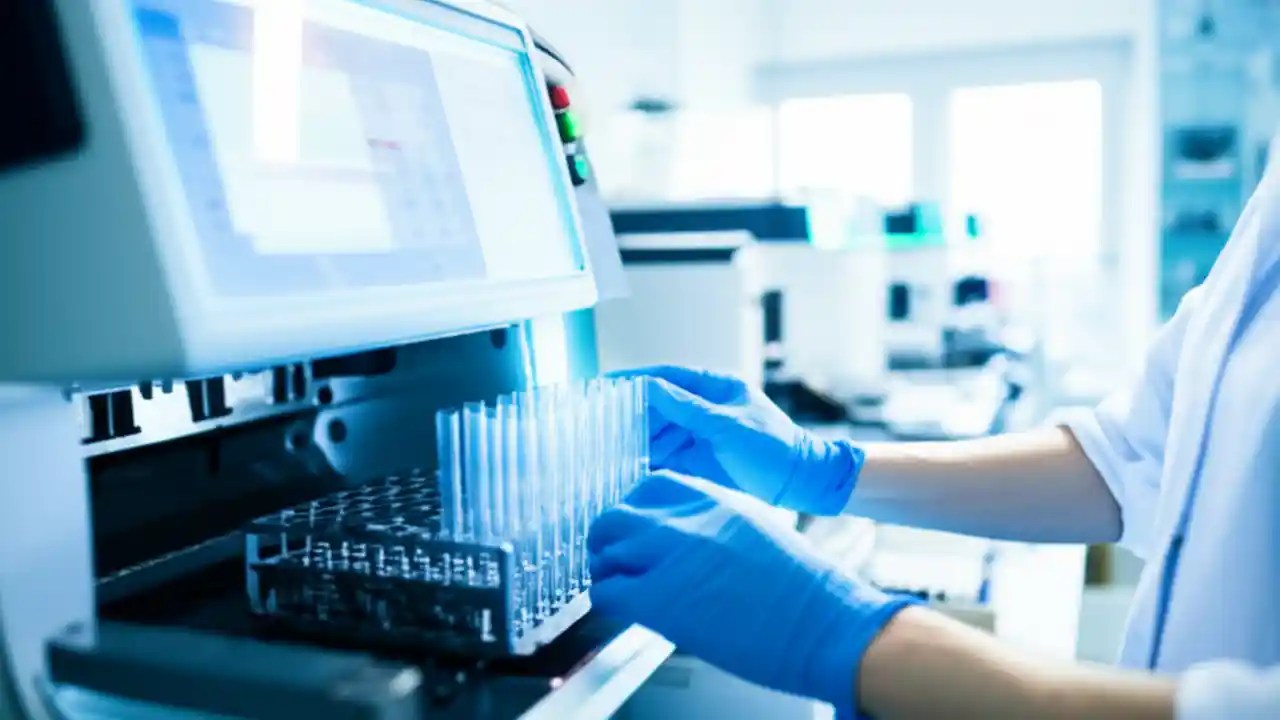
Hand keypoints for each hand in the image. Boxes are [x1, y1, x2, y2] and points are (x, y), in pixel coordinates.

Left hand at [588, 471, 913, 713]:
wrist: (821, 620)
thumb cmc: (801, 585)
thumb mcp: (756, 528)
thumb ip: (715, 521)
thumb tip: (687, 537)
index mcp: (711, 497)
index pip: (648, 487)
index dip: (634, 511)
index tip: (632, 529)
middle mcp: (684, 519)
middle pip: (617, 514)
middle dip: (609, 538)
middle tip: (613, 558)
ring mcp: (667, 554)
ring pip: (605, 550)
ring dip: (607, 570)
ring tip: (619, 586)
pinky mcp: (658, 598)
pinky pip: (607, 591)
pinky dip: (608, 599)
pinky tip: (624, 608)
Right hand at [623, 365, 863, 514]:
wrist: (802, 484)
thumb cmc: (773, 447)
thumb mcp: (726, 425)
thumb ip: (686, 408)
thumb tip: (648, 387)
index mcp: (713, 388)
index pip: (665, 378)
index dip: (633, 380)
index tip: (603, 384)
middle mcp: (703, 409)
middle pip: (657, 406)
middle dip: (630, 413)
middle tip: (597, 423)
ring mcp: (701, 435)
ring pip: (659, 433)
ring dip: (636, 439)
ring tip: (606, 448)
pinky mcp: (700, 460)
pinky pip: (667, 456)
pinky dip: (648, 460)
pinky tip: (628, 465)